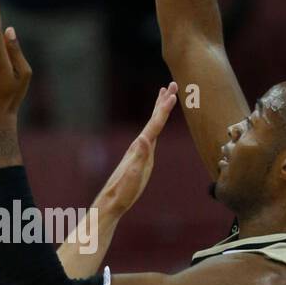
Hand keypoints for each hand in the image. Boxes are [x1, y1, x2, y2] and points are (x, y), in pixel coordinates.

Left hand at [97, 84, 177, 216]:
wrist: (112, 200)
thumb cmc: (124, 190)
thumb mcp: (134, 175)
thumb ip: (139, 157)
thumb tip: (144, 138)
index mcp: (140, 147)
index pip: (155, 125)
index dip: (164, 109)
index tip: (173, 94)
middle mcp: (139, 144)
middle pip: (153, 119)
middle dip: (163, 102)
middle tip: (172, 84)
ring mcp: (139, 149)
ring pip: (152, 124)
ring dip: (159, 109)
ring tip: (164, 94)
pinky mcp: (140, 155)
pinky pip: (151, 134)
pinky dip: (155, 124)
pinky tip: (156, 124)